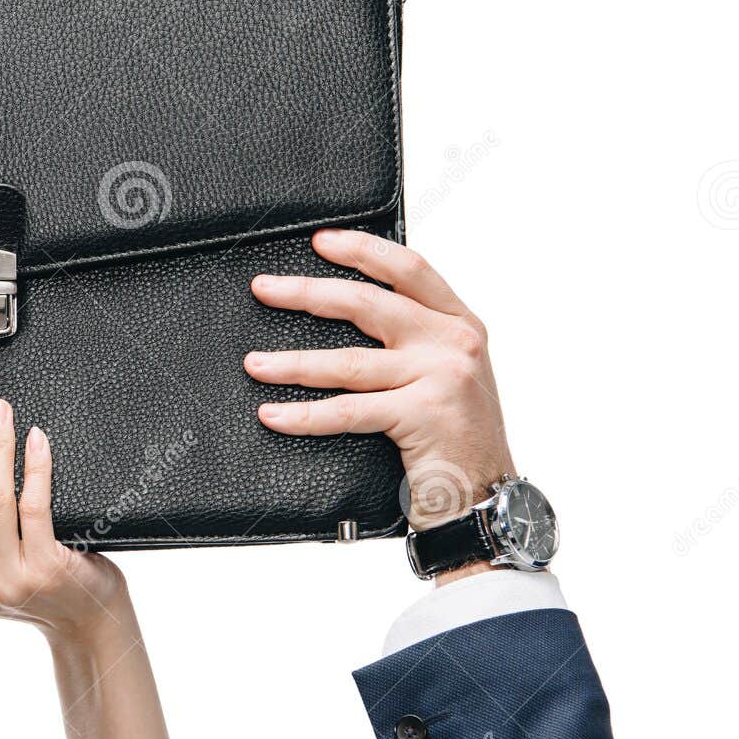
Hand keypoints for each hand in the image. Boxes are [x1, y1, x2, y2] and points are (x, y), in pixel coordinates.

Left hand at [244, 230, 514, 580]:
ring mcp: (441, 376)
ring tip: (254, 362)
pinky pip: (347, 410)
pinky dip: (304, 414)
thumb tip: (347, 307)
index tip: (320, 240)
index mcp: (460, 323)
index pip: (409, 269)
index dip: (363, 250)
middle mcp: (454, 342)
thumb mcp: (445, 376)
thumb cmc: (455, 439)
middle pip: (368, 303)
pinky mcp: (423, 414)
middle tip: (264, 289)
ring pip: (348, 362)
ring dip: (292, 363)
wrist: (484, 498)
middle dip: (308, 293)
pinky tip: (273, 413)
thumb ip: (413, 340)